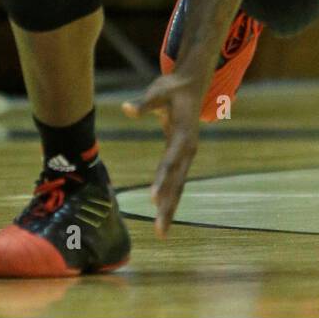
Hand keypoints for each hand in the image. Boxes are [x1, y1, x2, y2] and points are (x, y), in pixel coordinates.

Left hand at [121, 72, 207, 236]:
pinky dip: (170, 199)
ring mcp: (187, 155)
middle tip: (159, 230)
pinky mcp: (183, 157)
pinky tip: (163, 215)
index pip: (171, 161)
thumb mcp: (157, 92)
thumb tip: (126, 108)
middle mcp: (188, 149)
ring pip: (179, 186)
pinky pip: (177, 182)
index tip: (153, 198)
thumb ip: (143, 103)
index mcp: (183, 134)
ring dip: (170, 209)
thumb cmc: (172, 88)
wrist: (192, 85)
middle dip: (168, 206)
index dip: (162, 179)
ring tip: (161, 232)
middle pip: (177, 182)